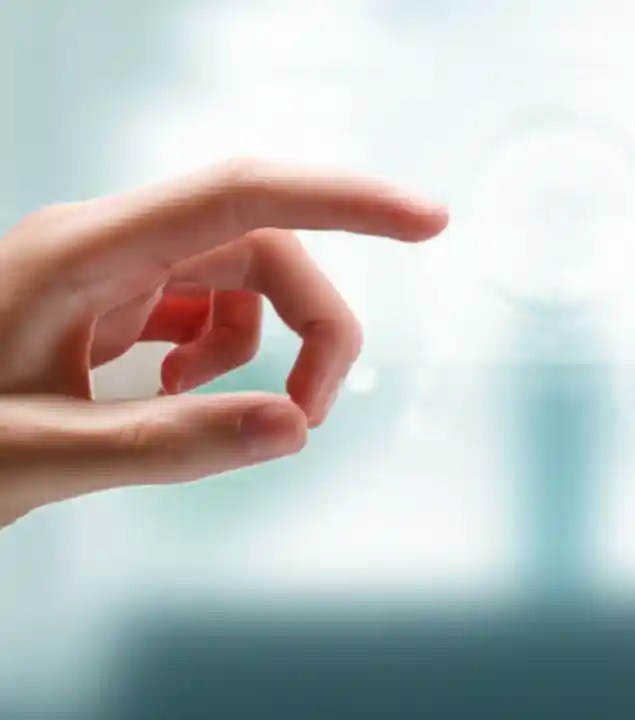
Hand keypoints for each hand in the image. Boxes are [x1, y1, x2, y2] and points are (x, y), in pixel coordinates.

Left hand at [0, 159, 446, 526]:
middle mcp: (103, 244)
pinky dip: (220, 355)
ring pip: (238, 276)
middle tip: (312, 415)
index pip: (242, 195)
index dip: (346, 200)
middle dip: (311, 323)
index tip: (428, 220)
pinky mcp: (107, 302)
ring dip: (264, 345)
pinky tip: (176, 397)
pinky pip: (200, 307)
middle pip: (259, 245)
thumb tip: (291, 429)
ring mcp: (106, 270)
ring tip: (223, 416)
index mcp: (83, 252)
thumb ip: (164, 446)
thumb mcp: (33, 458)